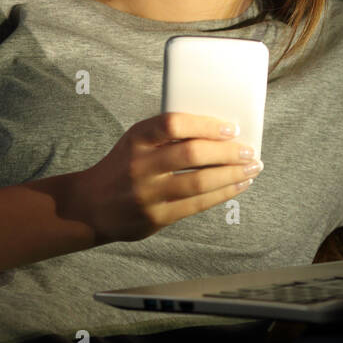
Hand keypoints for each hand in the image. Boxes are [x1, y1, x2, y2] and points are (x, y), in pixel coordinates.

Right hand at [72, 112, 262, 243]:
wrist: (90, 206)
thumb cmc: (124, 166)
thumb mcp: (137, 142)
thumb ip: (168, 135)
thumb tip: (219, 131)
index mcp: (137, 138)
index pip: (173, 124)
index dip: (206, 125)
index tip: (231, 128)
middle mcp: (140, 165)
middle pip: (191, 154)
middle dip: (227, 152)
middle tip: (249, 151)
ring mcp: (148, 194)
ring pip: (199, 182)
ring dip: (231, 175)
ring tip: (252, 169)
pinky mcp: (156, 217)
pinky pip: (197, 205)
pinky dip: (222, 194)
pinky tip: (237, 186)